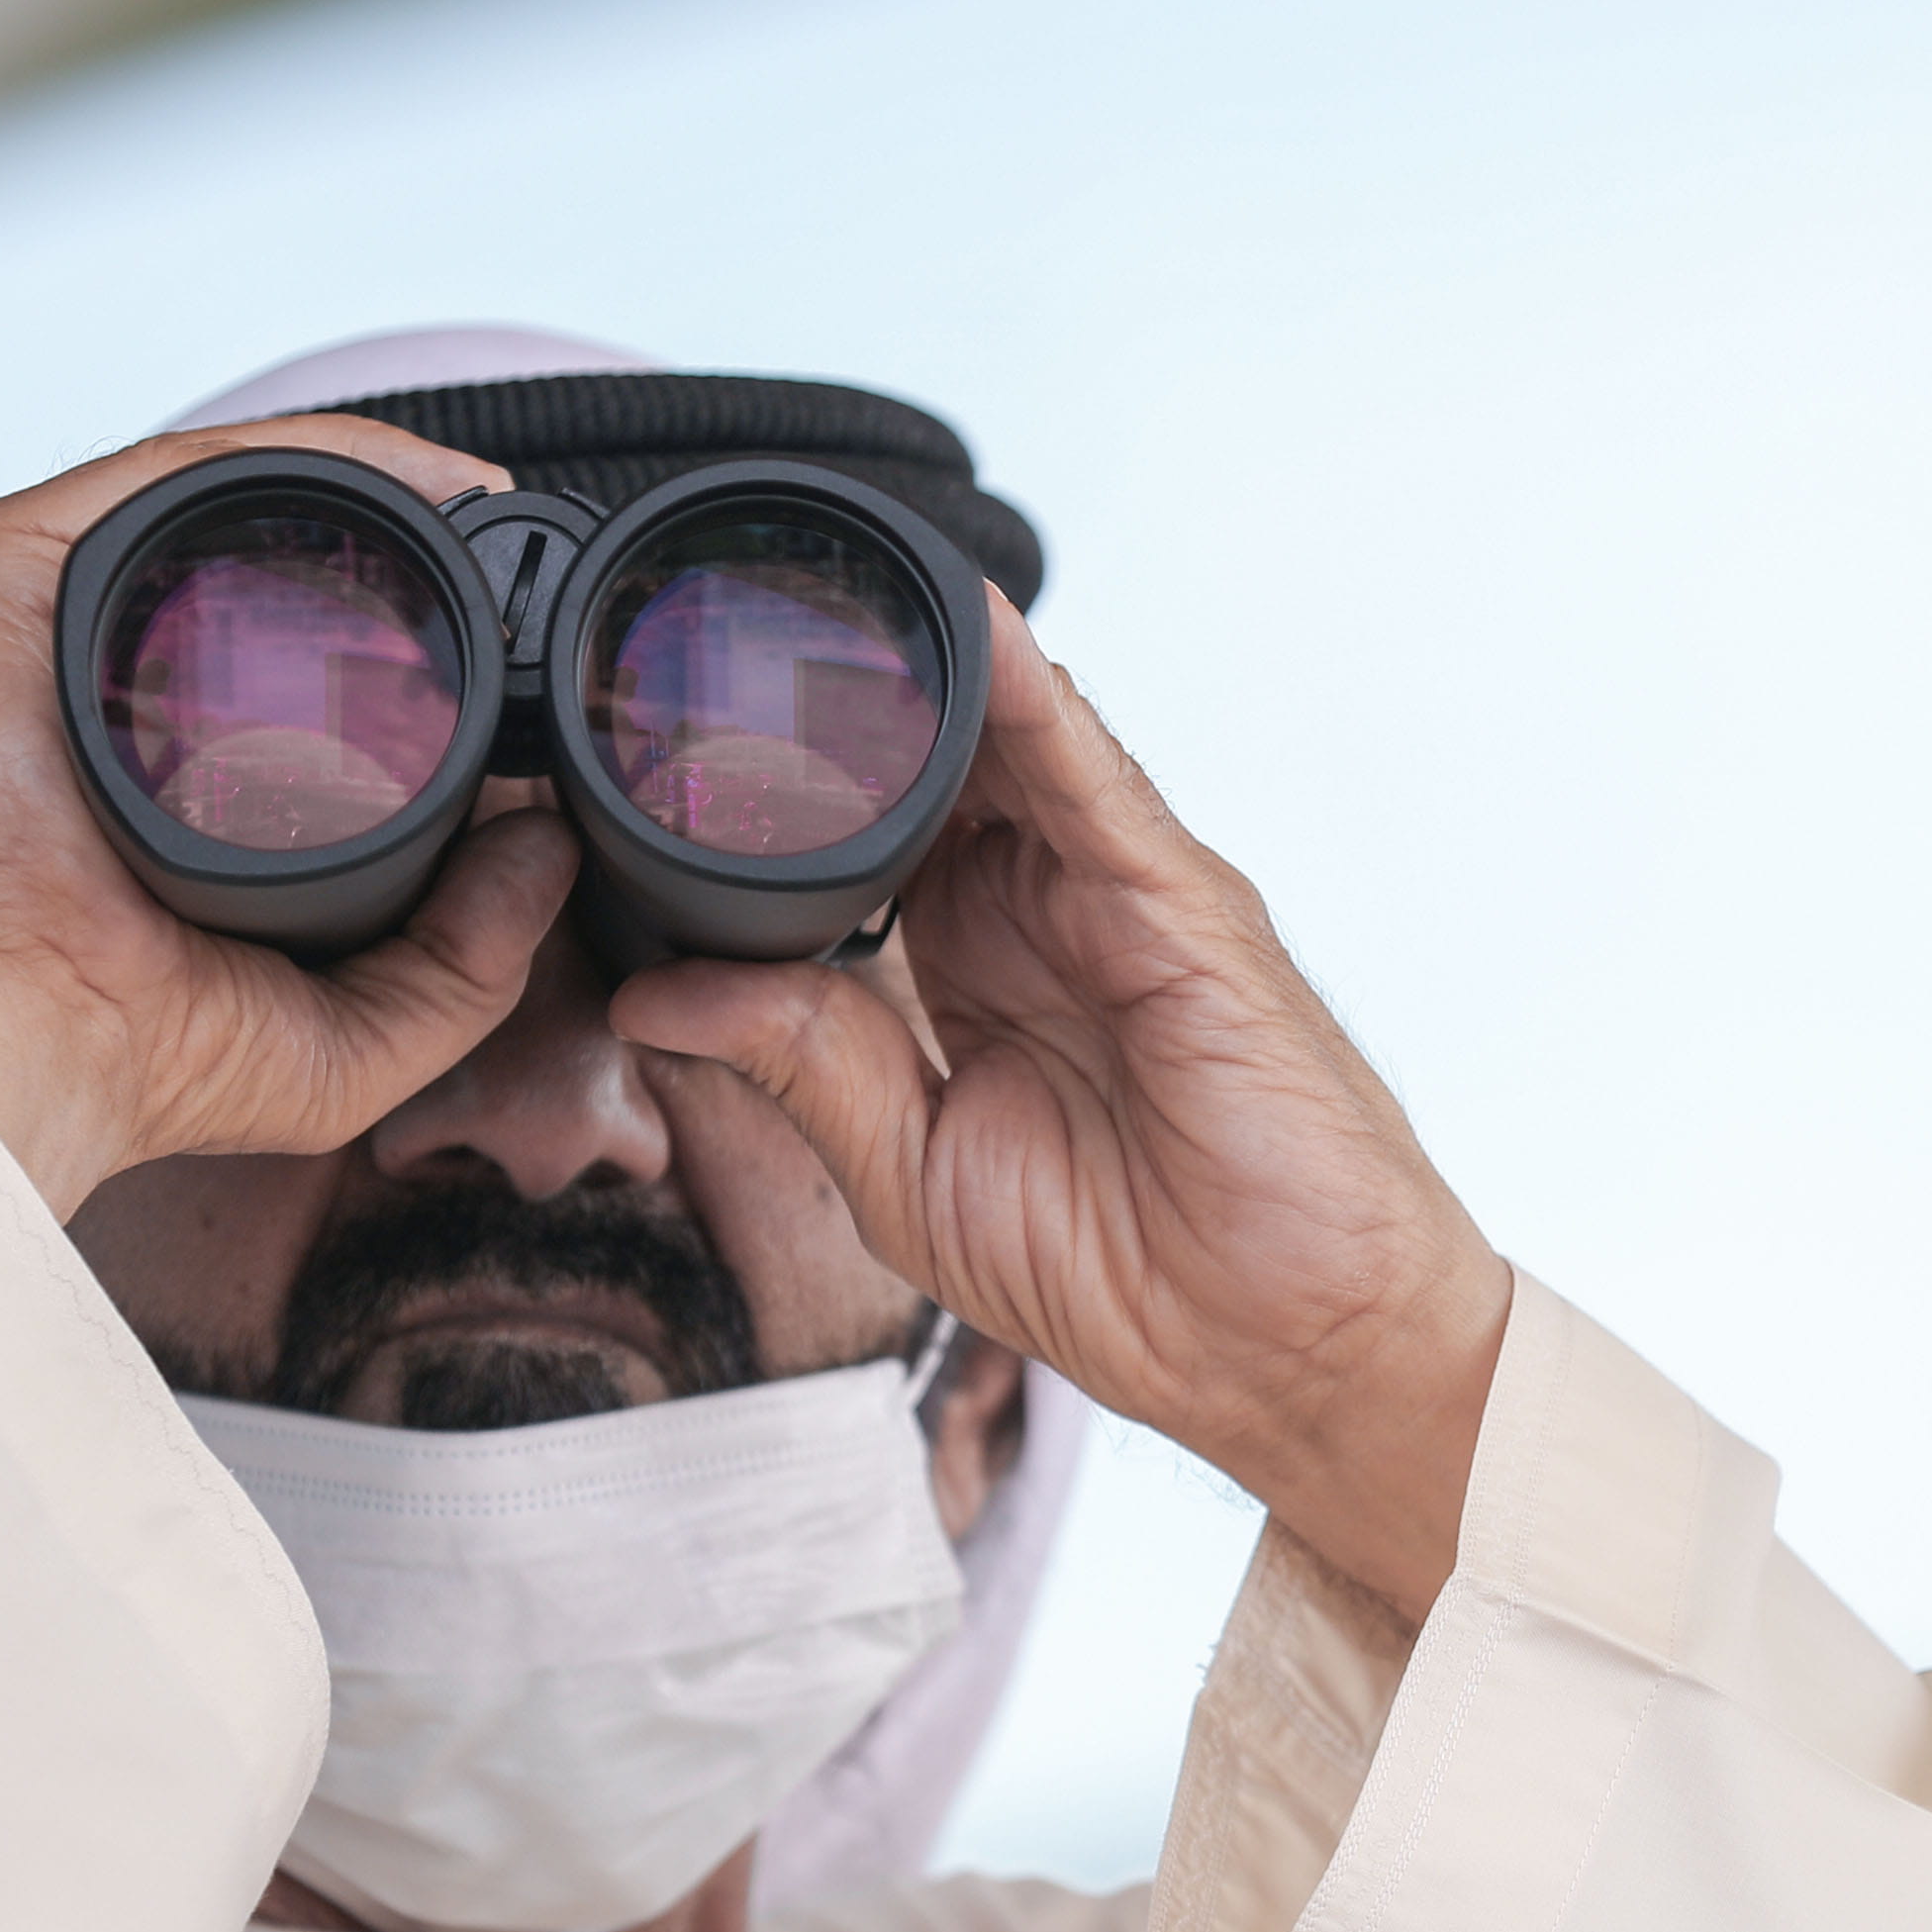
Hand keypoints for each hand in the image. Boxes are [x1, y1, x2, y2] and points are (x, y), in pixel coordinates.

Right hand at [0, 417, 578, 1214]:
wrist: (30, 1050)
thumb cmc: (151, 1060)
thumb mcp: (362, 1027)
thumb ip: (472, 953)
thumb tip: (553, 846)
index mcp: (146, 751)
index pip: (278, 637)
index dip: (404, 608)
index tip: (519, 623)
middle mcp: (83, 666)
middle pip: (252, 548)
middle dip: (393, 527)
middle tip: (513, 544)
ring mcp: (30, 609)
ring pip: (216, 495)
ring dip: (361, 477)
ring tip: (477, 500)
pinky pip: (160, 478)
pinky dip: (284, 458)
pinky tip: (394, 477)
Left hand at [613, 599, 1513, 1627]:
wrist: (1276, 1346)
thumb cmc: (1127, 1273)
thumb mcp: (909, 1172)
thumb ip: (798, 1065)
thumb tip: (654, 996)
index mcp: (974, 966)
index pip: (861, 839)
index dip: (778, 786)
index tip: (668, 730)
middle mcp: (1044, 911)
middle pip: (928, 767)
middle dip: (841, 700)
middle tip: (721, 630)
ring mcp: (1117, 898)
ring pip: (1006, 748)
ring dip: (923, 669)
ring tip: (823, 585)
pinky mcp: (1184, 907)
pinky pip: (1097, 781)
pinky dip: (1035, 701)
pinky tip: (975, 633)